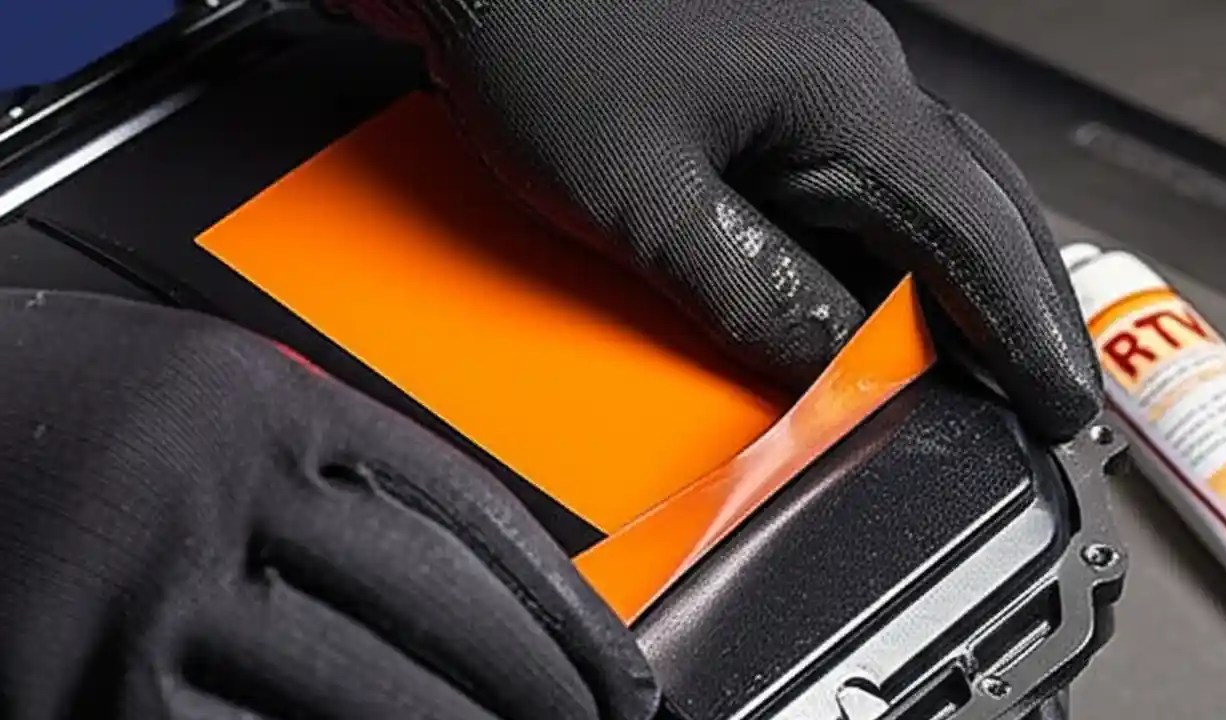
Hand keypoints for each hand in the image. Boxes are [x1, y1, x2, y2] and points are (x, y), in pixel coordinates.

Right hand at [0, 290, 657, 719]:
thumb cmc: (80, 408)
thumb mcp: (226, 390)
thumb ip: (344, 456)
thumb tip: (473, 558)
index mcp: (271, 406)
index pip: (473, 516)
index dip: (565, 609)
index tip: (616, 669)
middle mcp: (222, 494)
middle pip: (439, 613)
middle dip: (539, 694)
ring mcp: (153, 602)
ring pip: (365, 699)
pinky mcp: (84, 697)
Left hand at [333, 0, 1100, 439]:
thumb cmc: (543, 36)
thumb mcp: (641, 196)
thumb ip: (746, 288)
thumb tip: (826, 362)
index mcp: (844, 99)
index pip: (972, 233)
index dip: (1024, 331)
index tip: (1059, 402)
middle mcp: (852, 81)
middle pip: (972, 207)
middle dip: (1016, 306)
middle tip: (1043, 389)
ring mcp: (815, 78)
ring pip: (918, 194)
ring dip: (951, 281)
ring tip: (969, 366)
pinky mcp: (769, 88)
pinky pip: (853, 181)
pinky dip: (876, 251)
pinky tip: (865, 297)